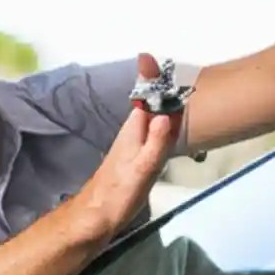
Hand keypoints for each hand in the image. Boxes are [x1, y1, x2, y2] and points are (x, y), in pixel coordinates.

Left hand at [73, 53, 176, 240]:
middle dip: (161, 87)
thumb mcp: (142, 170)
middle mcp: (132, 134)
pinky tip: (166, 127)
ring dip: (162, 105)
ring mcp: (132, 146)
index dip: (151, 78)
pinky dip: (160, 125)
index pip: (146, 97)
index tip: (150, 55)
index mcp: (133, 131)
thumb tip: (165, 115)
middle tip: (177, 72)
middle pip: (150, 105)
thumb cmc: (117, 196)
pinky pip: (151, 133)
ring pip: (151, 118)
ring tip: (179, 92)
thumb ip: (155, 144)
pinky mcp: (134, 158)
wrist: (94, 219)